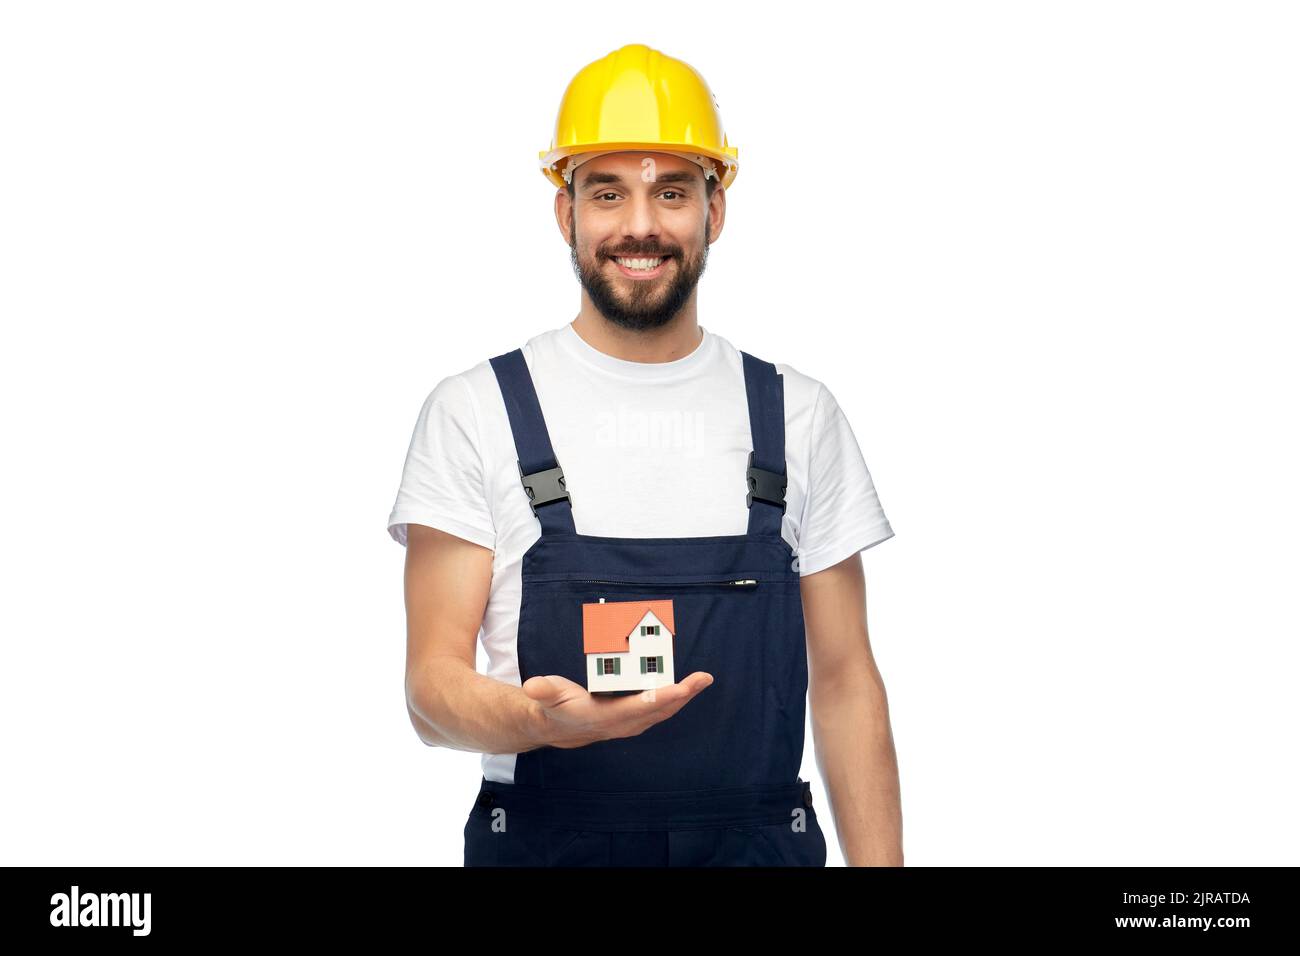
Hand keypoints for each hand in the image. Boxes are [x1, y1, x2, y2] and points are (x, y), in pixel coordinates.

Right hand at [521, 672, 713, 748]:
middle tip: (704, 678)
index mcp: (604, 716)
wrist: (557, 727)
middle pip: (658, 709)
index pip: (638, 707)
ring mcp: (630, 722)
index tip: (680, 688)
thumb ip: (543, 690)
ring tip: (703, 680)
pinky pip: (659, 707)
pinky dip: (676, 696)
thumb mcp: (545, 695)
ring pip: (663, 710)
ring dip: (684, 696)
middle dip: (683, 694)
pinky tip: (688, 685)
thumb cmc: (553, 706)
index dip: (660, 698)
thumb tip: (533, 686)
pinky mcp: (633, 717)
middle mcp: (622, 722)